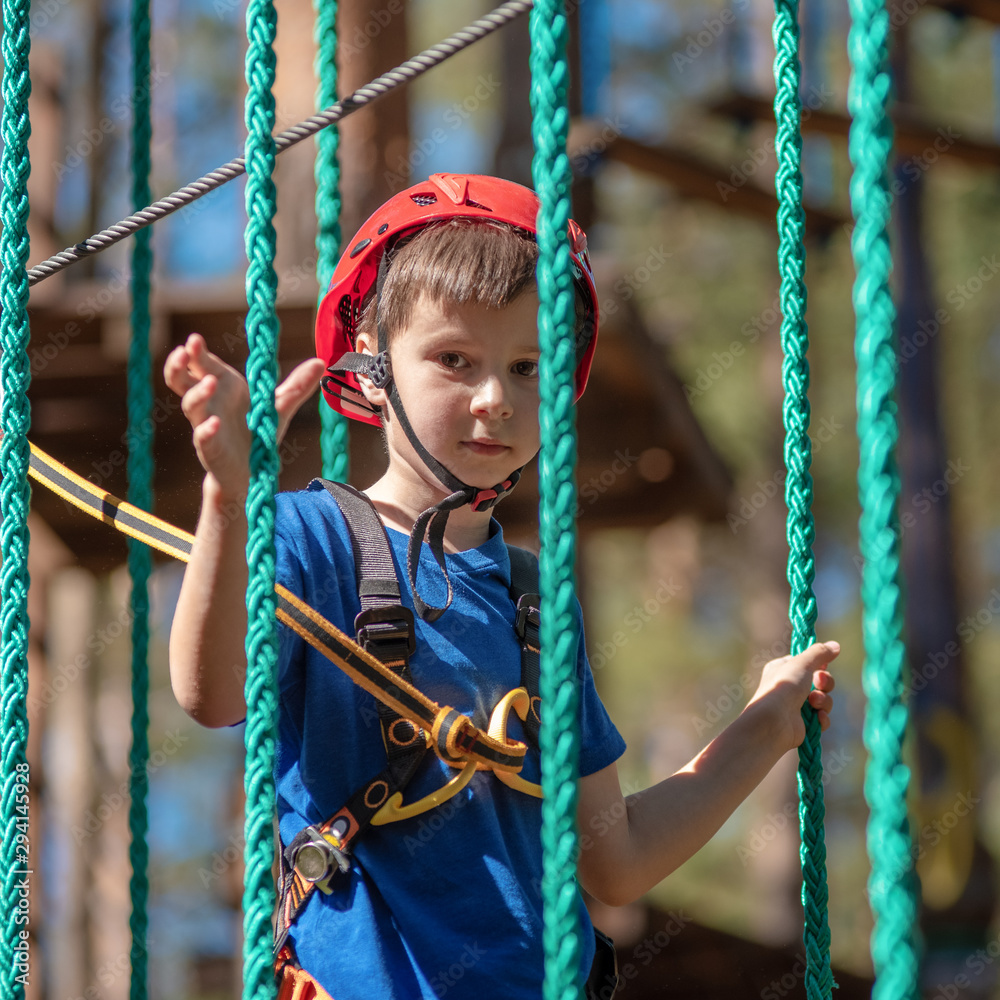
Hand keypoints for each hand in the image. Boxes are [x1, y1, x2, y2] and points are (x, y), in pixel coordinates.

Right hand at [164, 333, 323, 500]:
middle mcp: (210, 403)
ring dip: (198, 394)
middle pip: (181, 381)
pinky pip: (202, 437)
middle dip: (178, 366)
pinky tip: (216, 422)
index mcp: (223, 387)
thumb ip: (297, 385)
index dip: (196, 352)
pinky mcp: (210, 448)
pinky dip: (207, 430)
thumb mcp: (280, 406)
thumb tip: (321, 362)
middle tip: (184, 351)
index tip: (195, 339)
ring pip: (190, 406)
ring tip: (211, 383)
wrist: (252, 472)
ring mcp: (206, 425)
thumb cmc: (259, 433)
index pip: (201, 364)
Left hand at [746, 641, 837, 752]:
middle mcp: (789, 687)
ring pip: (824, 700)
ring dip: (823, 701)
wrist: (774, 721)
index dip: (818, 665)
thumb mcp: (801, 663)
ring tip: (813, 703)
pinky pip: (822, 718)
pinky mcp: (804, 724)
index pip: (807, 663)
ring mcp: (796, 706)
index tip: (821, 666)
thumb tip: (835, 645)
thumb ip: (819, 653)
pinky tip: (816, 717)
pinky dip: (822, 718)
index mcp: (783, 669)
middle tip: (818, 683)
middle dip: (824, 683)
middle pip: (820, 681)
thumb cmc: (784, 687)